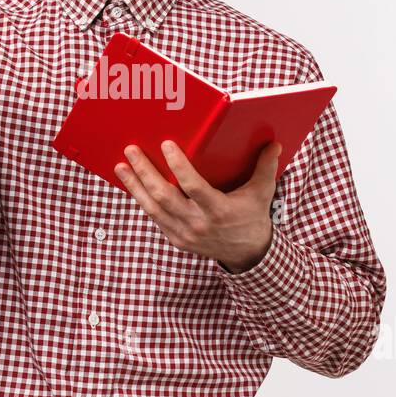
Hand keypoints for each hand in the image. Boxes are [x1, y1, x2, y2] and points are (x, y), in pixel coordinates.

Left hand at [114, 139, 282, 272]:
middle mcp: (198, 224)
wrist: (248, 254)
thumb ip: (266, 167)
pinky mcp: (176, 240)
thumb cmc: (253, 216)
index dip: (178, 166)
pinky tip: (132, 184)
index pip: (194, 187)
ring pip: (152, 208)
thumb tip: (274, 142)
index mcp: (219, 211)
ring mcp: (184, 234)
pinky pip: (154, 217)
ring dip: (134, 186)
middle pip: (164, 197)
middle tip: (131, 150)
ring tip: (121, 166)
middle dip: (145, 172)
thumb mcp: (263, 192)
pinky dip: (141, 199)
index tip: (165, 145)